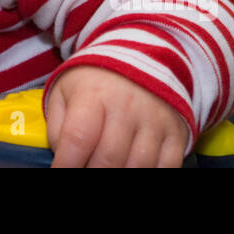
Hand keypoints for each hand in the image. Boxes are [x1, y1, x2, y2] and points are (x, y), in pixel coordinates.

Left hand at [45, 65, 188, 167]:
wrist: (138, 59)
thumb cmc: (94, 83)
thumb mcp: (64, 93)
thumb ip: (57, 129)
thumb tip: (64, 160)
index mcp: (93, 94)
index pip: (78, 138)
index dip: (67, 164)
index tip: (61, 171)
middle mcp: (127, 107)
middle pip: (109, 158)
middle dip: (92, 173)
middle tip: (85, 171)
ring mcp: (155, 120)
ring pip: (138, 166)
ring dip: (120, 174)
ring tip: (106, 169)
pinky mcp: (176, 132)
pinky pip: (168, 166)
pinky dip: (149, 173)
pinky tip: (132, 167)